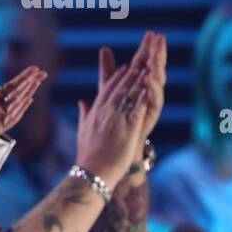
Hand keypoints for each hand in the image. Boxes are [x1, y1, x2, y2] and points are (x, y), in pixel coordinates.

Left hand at [0, 66, 46, 136]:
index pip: (11, 88)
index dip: (23, 78)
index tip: (34, 69)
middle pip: (17, 95)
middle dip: (30, 84)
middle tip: (43, 72)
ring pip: (17, 105)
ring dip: (28, 93)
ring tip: (37, 81)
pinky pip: (11, 119)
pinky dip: (20, 109)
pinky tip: (29, 98)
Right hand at [76, 56, 152, 182]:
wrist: (92, 171)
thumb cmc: (88, 155)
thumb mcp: (83, 131)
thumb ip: (84, 114)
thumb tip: (81, 102)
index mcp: (94, 113)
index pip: (107, 90)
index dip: (117, 78)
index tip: (125, 68)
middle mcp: (104, 112)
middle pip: (119, 88)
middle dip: (130, 74)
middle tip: (140, 61)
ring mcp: (115, 119)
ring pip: (129, 94)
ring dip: (139, 80)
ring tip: (148, 68)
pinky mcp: (127, 127)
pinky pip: (137, 108)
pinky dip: (143, 96)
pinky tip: (150, 87)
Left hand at [99, 30, 165, 142]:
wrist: (118, 141)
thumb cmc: (115, 114)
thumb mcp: (108, 88)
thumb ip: (108, 69)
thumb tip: (104, 48)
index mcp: (137, 82)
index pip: (144, 61)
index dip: (147, 48)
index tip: (151, 33)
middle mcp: (146, 90)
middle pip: (154, 67)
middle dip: (158, 52)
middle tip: (161, 38)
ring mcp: (150, 102)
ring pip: (157, 81)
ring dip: (158, 68)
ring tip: (157, 56)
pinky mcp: (150, 114)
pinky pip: (154, 101)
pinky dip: (152, 91)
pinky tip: (150, 81)